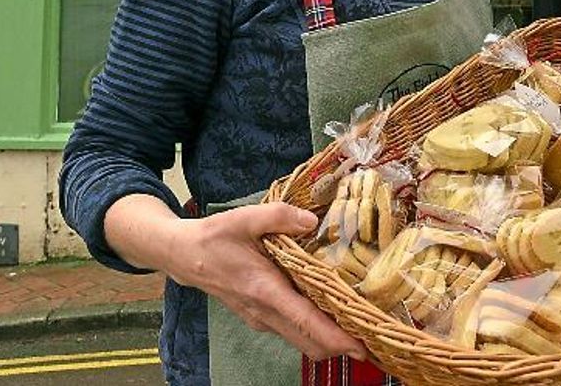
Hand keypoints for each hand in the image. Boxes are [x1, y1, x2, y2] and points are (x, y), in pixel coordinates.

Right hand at [166, 202, 369, 361]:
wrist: (184, 255)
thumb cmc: (215, 236)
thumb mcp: (244, 218)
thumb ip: (279, 215)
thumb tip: (310, 220)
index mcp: (264, 290)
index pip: (306, 322)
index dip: (336, 337)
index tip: (362, 345)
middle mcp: (265, 312)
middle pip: (310, 342)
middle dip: (342, 344)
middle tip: (376, 335)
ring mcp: (262, 319)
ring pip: (302, 341)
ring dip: (329, 339)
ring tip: (359, 324)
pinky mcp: (260, 317)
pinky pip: (292, 332)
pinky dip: (314, 330)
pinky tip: (331, 312)